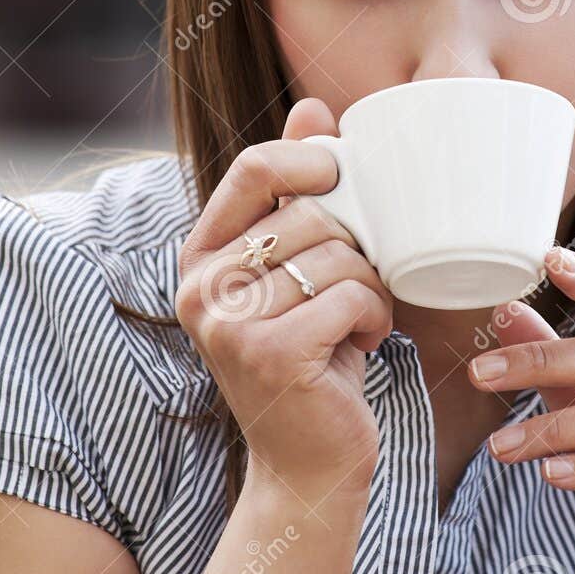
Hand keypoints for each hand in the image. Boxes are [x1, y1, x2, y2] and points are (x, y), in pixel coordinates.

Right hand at [175, 97, 393, 504]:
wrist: (309, 465)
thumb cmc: (311, 359)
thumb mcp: (298, 272)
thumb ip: (294, 195)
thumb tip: (312, 108)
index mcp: (199, 257)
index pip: (253, 168)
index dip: (313, 162)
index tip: (348, 185)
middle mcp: (201, 287)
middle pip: (308, 215)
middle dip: (357, 246)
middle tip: (361, 284)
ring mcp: (229, 323)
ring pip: (336, 256)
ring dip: (370, 286)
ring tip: (360, 319)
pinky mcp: (270, 354)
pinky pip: (351, 296)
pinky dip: (374, 316)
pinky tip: (362, 343)